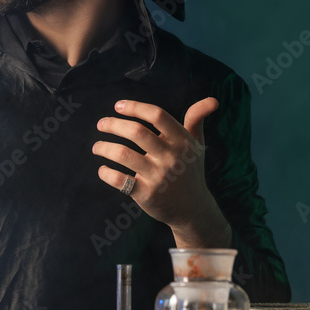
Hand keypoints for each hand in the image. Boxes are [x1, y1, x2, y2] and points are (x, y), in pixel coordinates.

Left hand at [93, 97, 224, 240]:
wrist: (193, 209)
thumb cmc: (190, 171)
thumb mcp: (197, 145)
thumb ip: (196, 119)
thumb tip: (213, 99)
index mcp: (181, 141)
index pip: (157, 115)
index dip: (135, 107)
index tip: (118, 106)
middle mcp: (171, 157)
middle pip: (137, 132)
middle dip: (113, 124)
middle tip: (101, 124)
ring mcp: (158, 177)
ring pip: (124, 155)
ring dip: (105, 147)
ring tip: (97, 147)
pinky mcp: (147, 195)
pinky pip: (120, 181)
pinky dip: (107, 173)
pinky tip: (103, 169)